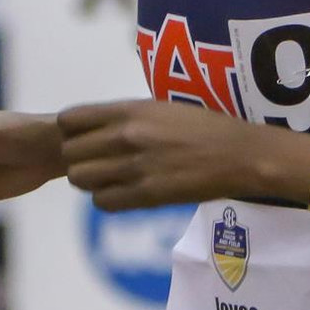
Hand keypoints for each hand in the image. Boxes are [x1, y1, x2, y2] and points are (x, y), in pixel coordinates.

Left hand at [57, 99, 271, 211]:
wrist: (239, 155)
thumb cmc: (204, 127)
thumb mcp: (162, 108)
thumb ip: (126, 117)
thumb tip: (96, 129)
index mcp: (130, 110)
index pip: (70, 120)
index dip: (72, 130)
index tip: (84, 136)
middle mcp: (126, 137)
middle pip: (70, 152)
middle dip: (79, 157)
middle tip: (99, 160)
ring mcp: (134, 168)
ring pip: (80, 178)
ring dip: (91, 179)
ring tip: (111, 177)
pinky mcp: (145, 196)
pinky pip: (102, 201)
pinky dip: (108, 198)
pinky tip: (125, 192)